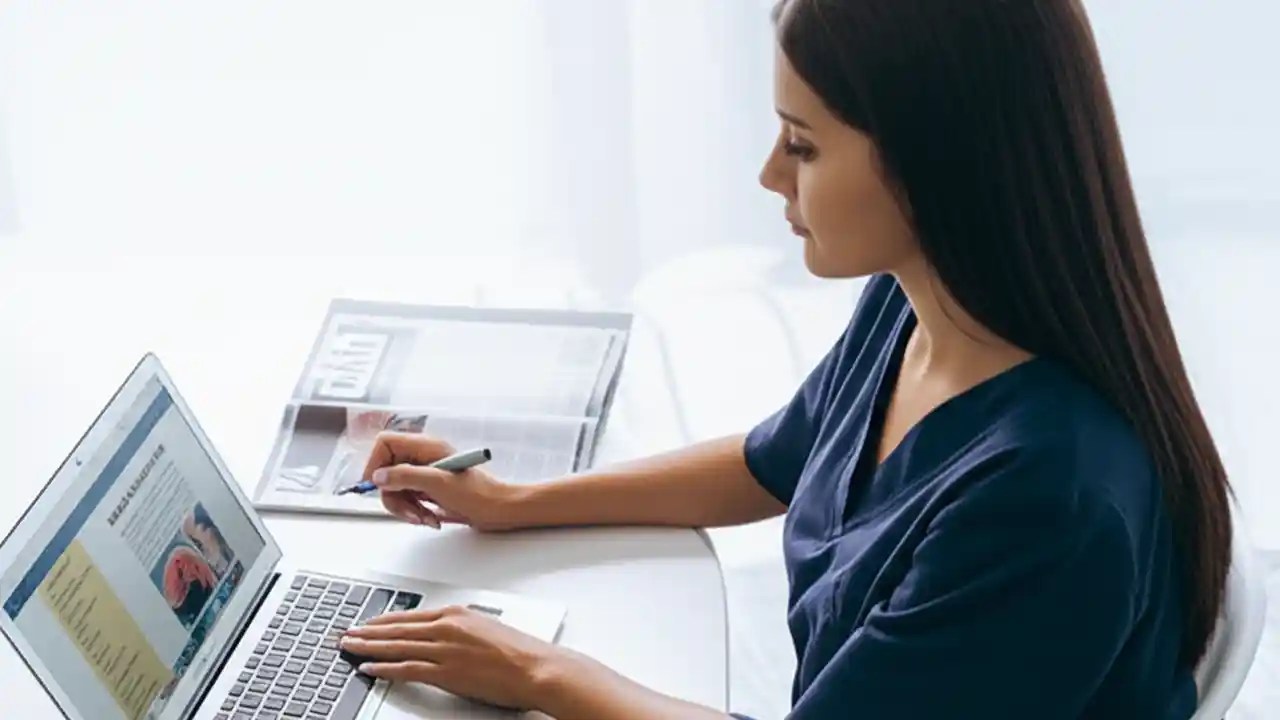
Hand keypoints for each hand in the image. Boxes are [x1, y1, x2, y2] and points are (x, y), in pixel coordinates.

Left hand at [340, 605, 559, 711]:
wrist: (535, 667)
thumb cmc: (519, 651)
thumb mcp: (487, 628)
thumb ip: (462, 629)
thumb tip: (446, 633)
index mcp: (457, 614)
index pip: (410, 616)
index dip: (384, 620)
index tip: (368, 623)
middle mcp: (447, 627)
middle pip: (397, 629)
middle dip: (368, 632)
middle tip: (347, 633)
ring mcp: (445, 650)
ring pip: (396, 646)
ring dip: (369, 647)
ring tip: (350, 648)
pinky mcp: (446, 673)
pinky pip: (407, 668)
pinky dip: (384, 668)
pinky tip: (370, 669)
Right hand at [361, 432, 525, 530]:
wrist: (499, 510)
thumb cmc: (478, 493)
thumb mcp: (438, 483)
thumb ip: (405, 476)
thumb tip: (379, 476)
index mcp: (425, 447)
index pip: (385, 444)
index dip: (376, 463)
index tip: (377, 485)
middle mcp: (422, 458)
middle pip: (386, 472)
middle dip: (394, 496)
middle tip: (411, 512)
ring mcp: (425, 475)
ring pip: (395, 490)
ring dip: (405, 509)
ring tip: (425, 517)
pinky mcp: (429, 490)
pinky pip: (407, 500)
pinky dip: (414, 512)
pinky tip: (431, 518)